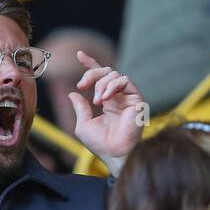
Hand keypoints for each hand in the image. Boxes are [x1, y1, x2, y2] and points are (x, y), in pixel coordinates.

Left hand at [69, 52, 143, 177]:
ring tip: (96, 101)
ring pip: (114, 74)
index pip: (100, 78)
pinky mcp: (136, 98)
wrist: (114, 154)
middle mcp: (119, 97)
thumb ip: (80, 107)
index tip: (79, 55)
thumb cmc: (100, 144)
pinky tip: (105, 98)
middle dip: (92, 73)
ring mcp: (128, 97)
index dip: (90, 64)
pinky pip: (125, 80)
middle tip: (81, 85)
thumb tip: (72, 93)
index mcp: (108, 101)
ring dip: (101, 84)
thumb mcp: (83, 124)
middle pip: (106, 71)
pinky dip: (112, 86)